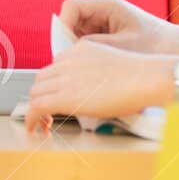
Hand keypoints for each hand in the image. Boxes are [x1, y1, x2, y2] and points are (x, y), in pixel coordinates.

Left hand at [26, 41, 173, 132]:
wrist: (146, 78)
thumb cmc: (139, 76)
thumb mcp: (110, 65)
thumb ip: (93, 74)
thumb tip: (89, 93)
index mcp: (79, 50)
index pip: (54, 67)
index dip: (51, 85)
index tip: (55, 97)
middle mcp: (68, 61)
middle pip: (40, 80)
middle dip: (40, 96)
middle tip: (47, 113)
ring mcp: (65, 78)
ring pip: (36, 93)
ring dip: (36, 109)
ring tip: (43, 124)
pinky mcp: (66, 96)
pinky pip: (38, 107)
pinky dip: (33, 119)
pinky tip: (36, 129)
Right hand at [58, 0, 178, 54]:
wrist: (176, 50)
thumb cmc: (154, 45)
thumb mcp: (122, 46)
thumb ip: (94, 46)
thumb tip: (69, 52)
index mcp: (106, 4)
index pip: (71, 7)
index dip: (63, 25)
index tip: (66, 49)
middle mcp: (101, 10)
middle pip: (70, 20)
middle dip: (68, 41)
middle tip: (73, 63)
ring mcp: (102, 22)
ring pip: (75, 33)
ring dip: (76, 49)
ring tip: (87, 66)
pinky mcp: (104, 35)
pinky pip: (85, 42)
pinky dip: (85, 54)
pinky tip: (95, 66)